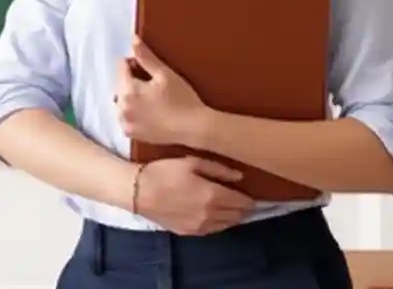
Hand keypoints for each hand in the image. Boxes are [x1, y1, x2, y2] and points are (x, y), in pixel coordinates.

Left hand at [116, 36, 208, 145]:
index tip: (151, 71)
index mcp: (127, 90)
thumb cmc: (182, 98)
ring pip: (121, 101)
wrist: (193, 128)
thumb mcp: (165, 74)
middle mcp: (121, 108)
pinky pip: (125, 117)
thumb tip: (133, 40)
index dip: (135, 63)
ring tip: (151, 99)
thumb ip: (146, 57)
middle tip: (153, 85)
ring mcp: (125, 122)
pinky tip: (148, 112)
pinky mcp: (130, 133)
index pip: (121, 67)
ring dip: (130, 96)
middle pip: (119, 84)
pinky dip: (132, 112)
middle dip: (131, 80)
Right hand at [133, 156, 254, 234]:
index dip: (250, 199)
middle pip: (236, 215)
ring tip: (234, 208)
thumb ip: (218, 169)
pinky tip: (218, 216)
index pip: (241, 202)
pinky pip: (212, 230)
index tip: (254, 194)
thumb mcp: (191, 162)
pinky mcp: (189, 232)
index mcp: (213, 195)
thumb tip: (240, 175)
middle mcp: (210, 214)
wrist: (138, 192)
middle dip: (243, 209)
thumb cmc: (164, 171)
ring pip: (226, 225)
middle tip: (246, 201)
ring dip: (233, 217)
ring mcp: (199, 226)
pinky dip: (220, 223)